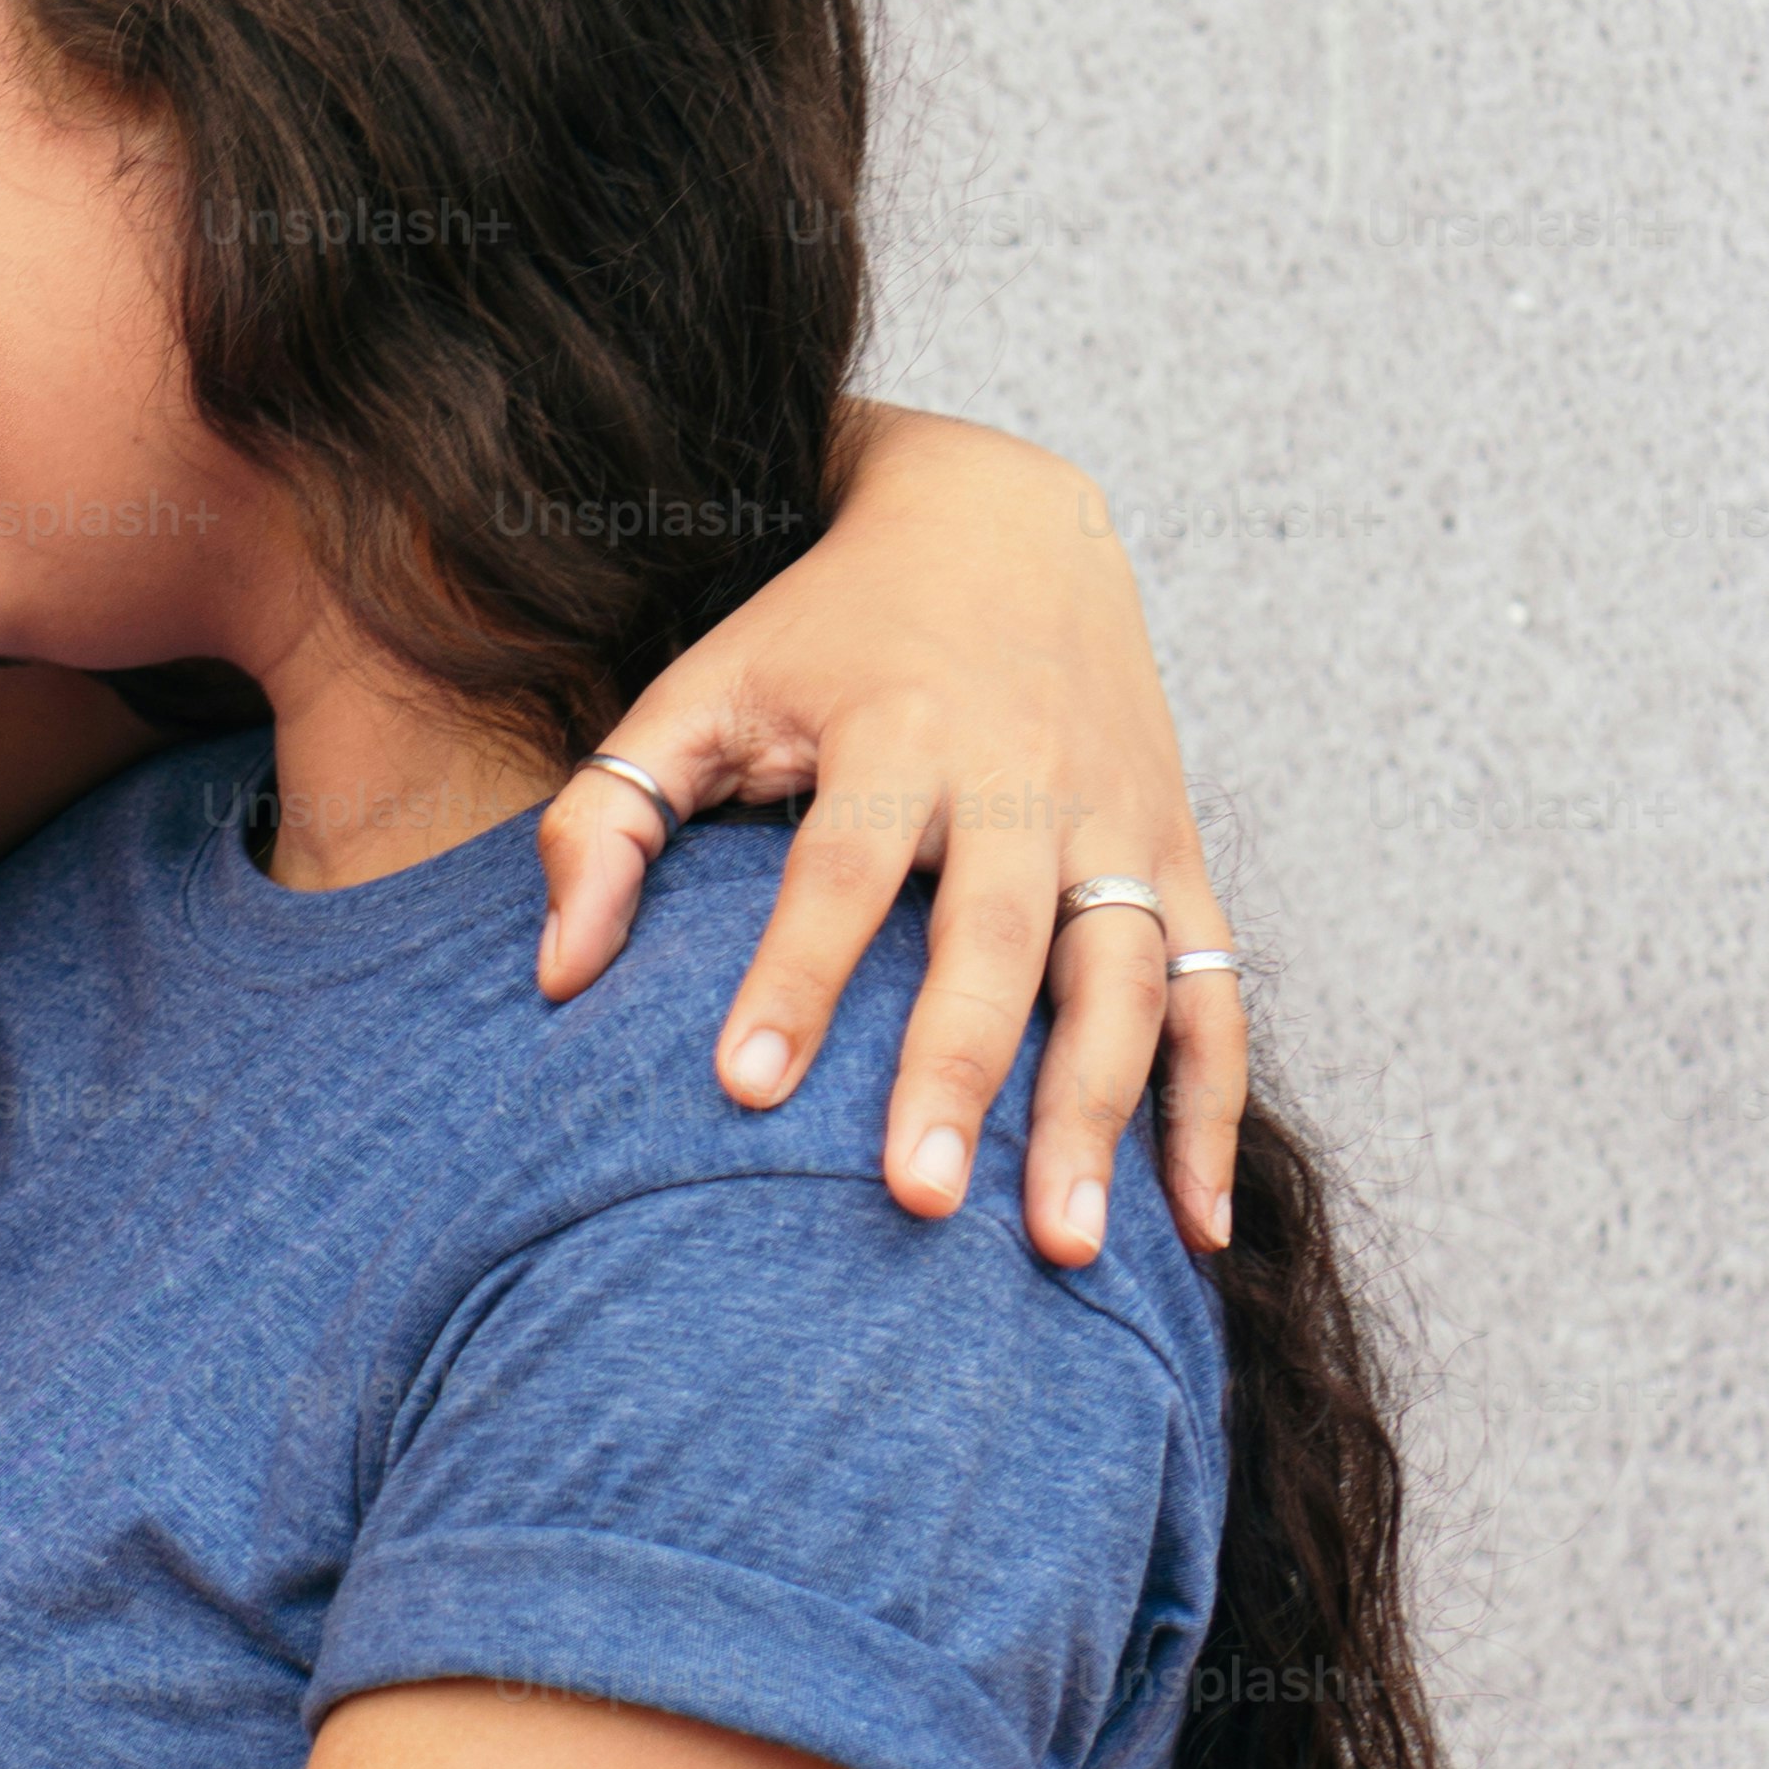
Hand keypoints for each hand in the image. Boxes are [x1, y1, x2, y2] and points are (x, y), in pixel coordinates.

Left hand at [530, 405, 1242, 1263]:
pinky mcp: (1181, 855)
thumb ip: (610, 820)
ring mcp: (1119, 822)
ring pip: (1124, 982)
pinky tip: (1190, 1227)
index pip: (837, 871)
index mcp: (896, 734)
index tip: (744, 1088)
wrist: (1002, 521)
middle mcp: (1024, 780)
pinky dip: (1211, 1108)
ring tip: (1057, 1247)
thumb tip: (554, 978)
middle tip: (911, 1200)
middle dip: (957, 1072)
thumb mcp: (699, 687)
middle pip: (993, 943)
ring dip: (1100, 1117)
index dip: (794, 977)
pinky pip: (1214, 994)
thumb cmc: (820, 632)